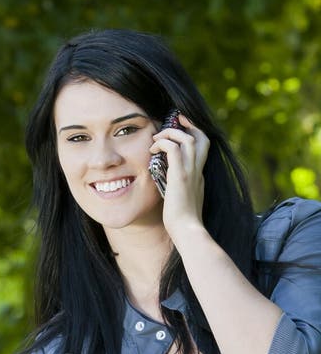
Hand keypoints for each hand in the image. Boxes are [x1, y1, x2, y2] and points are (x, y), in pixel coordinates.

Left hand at [149, 113, 209, 242]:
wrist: (187, 230)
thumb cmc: (182, 221)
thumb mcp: (182, 200)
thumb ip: (178, 189)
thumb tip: (167, 186)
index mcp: (198, 175)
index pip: (202, 147)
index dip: (193, 134)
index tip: (180, 129)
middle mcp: (197, 170)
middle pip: (201, 137)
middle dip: (188, 125)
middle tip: (172, 123)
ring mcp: (190, 172)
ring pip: (187, 138)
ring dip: (171, 132)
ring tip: (157, 138)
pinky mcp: (180, 176)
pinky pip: (173, 148)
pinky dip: (163, 143)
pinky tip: (152, 150)